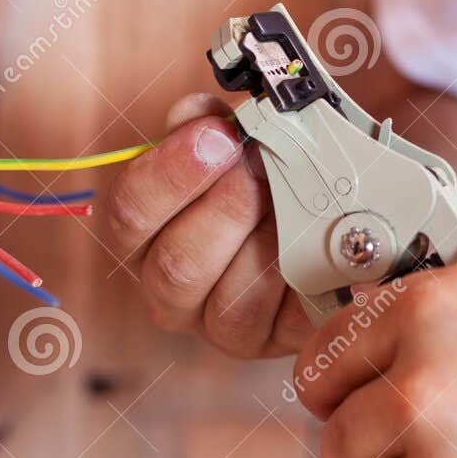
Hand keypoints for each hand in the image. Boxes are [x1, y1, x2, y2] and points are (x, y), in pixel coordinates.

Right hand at [103, 93, 312, 356]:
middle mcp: (171, 293)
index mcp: (145, 238)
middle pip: (178, 266)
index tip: (219, 137)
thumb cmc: (264, 181)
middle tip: (266, 168)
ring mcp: (223, 328)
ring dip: (273, 244)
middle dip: (229, 209)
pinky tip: (326, 241)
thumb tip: (197, 113)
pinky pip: (291, 322)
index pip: (129, 211)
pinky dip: (314, 278)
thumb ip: (208, 126)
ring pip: (233, 303)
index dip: (172, 173)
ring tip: (301, 202)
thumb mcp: (232, 145)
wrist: (324, 225)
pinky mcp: (277, 344)